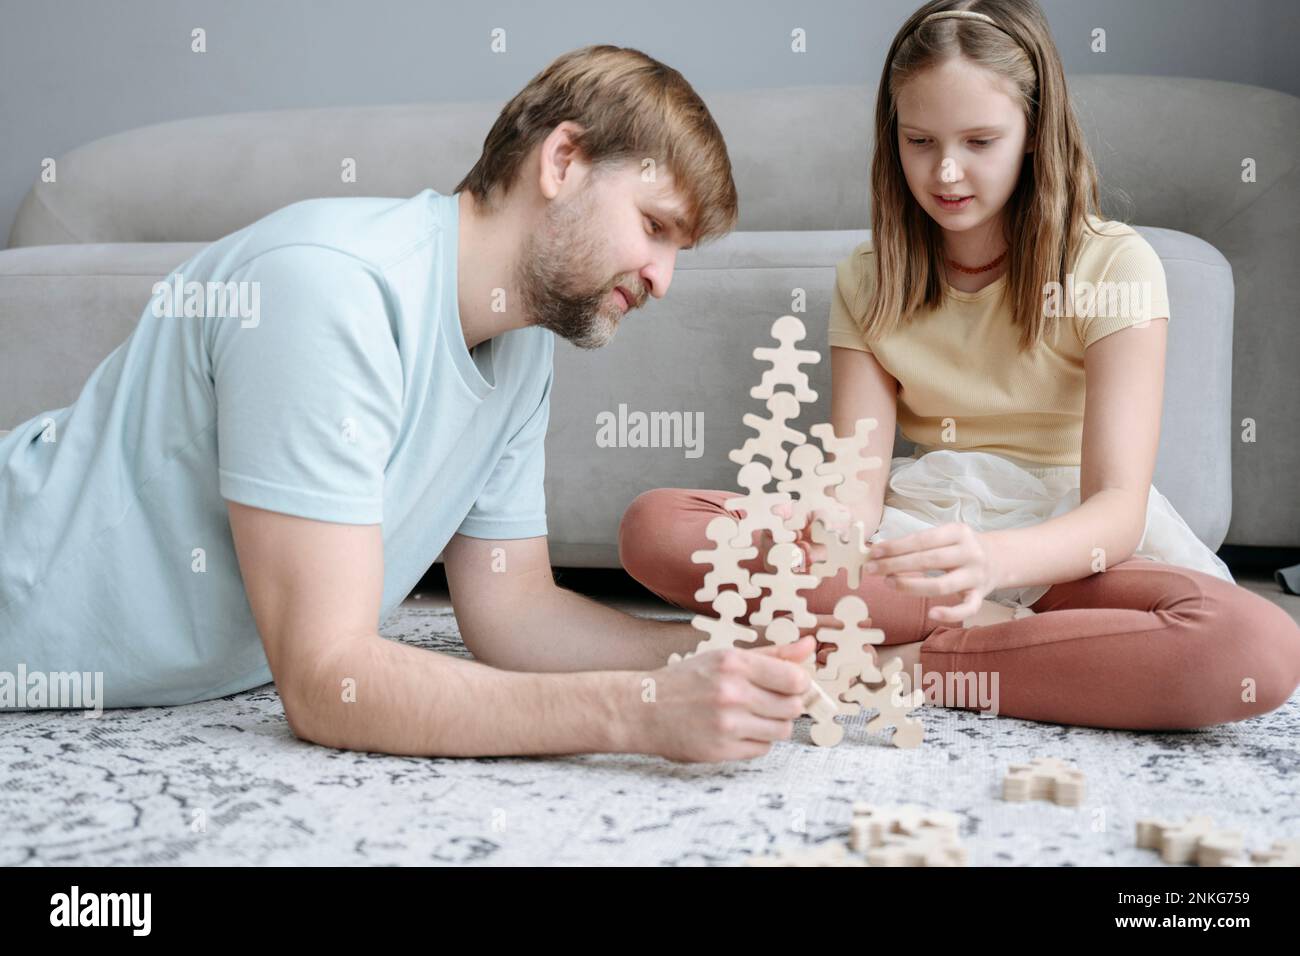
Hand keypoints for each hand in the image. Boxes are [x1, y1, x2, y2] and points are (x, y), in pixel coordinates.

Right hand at [644, 636, 814, 762]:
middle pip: (793, 707)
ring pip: (782, 730)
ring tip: (751, 716)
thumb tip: (810, 645)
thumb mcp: (725, 657)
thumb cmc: (686, 680)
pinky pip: (762, 749)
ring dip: (773, 724)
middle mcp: (731, 693)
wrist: (643, 709)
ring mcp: (726, 724)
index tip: (789, 684)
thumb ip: (772, 653)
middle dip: (786, 705)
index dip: (798, 683)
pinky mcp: (720, 750)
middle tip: (767, 700)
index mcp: (734, 663)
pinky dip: (756, 741)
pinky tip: (737, 730)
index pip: (794, 679)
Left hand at [864, 523, 1002, 624]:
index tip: (873, 552)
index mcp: (958, 532)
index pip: (922, 539)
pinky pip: (967, 608)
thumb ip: (917, 545)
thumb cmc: (959, 548)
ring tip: (888, 583)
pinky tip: (931, 614)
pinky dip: (950, 613)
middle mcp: (970, 552)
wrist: (999, 558)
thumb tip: (879, 553)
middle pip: (929, 560)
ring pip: (942, 584)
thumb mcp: (944, 538)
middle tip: (871, 569)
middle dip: (896, 565)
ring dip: (912, 586)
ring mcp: (976, 576)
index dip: (896, 546)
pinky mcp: (981, 596)